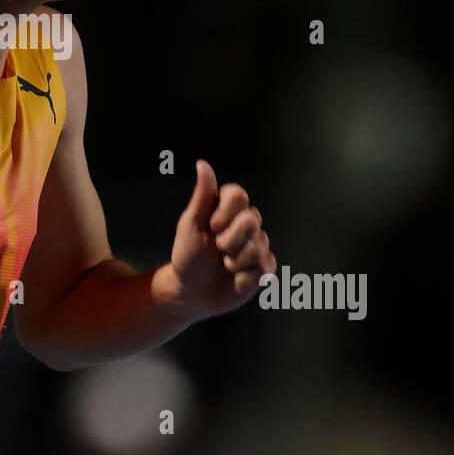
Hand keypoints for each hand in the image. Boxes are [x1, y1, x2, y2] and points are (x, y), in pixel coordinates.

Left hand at [169, 159, 275, 321]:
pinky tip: (236, 278)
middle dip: (228, 240)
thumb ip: (202, 196)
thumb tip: (202, 164)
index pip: (239, 194)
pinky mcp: (265, 267)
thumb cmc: (188, 255)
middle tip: (217, 249)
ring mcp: (259, 245)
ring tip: (224, 264)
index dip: (226, 212)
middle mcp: (247, 224)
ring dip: (234, 261)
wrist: (192, 291)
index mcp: (228, 209)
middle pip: (251, 220)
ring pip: (257, 246)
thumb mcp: (190, 225)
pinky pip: (263, 267)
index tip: (212, 226)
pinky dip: (244, 277)